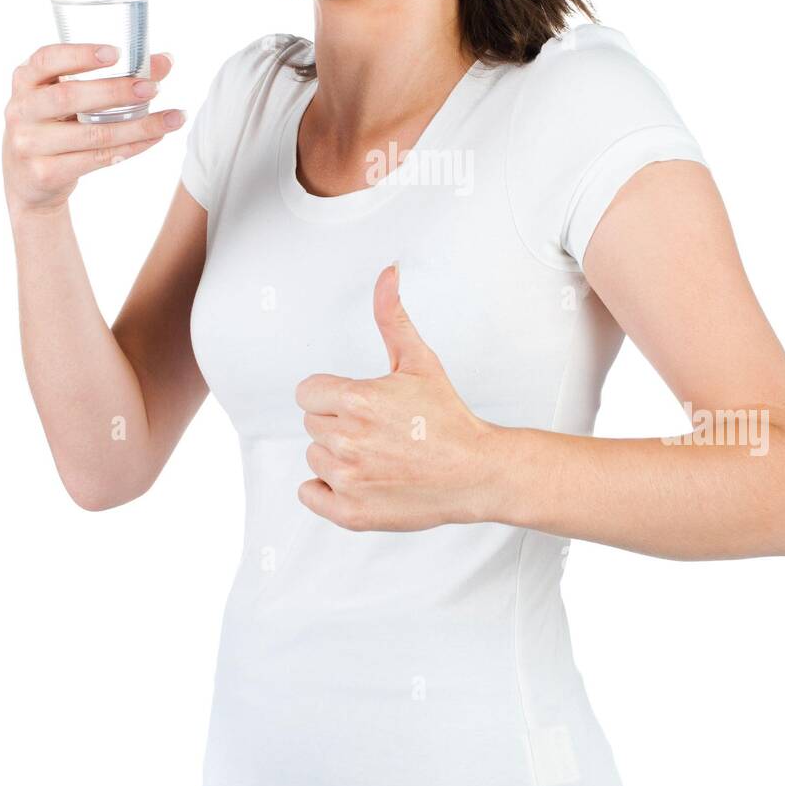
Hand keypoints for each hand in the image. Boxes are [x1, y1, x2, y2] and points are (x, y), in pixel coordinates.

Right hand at [3, 43, 183, 218]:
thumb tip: (163, 62)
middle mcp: (21, 110)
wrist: (28, 181)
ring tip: (171, 118)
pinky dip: (130, 147)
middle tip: (152, 88)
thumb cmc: (55, 126)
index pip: (47, 59)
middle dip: (115, 91)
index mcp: (25, 81)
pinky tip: (153, 138)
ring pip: (92, 134)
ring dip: (137, 126)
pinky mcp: (45, 173)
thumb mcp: (69, 97)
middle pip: (69, 97)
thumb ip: (111, 76)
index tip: (115, 53)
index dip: (80, 54)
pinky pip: (96, 159)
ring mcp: (29, 144)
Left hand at [295, 263, 499, 531]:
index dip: (333, 395)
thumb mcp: (419, 361)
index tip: (360, 402)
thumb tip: (388, 274)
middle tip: (378, 428)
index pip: (307, 393)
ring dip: (337, 454)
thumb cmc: (448, 418)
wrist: (476, 471)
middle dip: (339, 422)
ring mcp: (348, 479)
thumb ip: (392, 316)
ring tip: (377, 453)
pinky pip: (309, 494)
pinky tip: (358, 477)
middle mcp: (347, 441)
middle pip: (312, 423)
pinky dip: (325, 489)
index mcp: (357, 401)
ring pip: (314, 456)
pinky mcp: (351, 511)